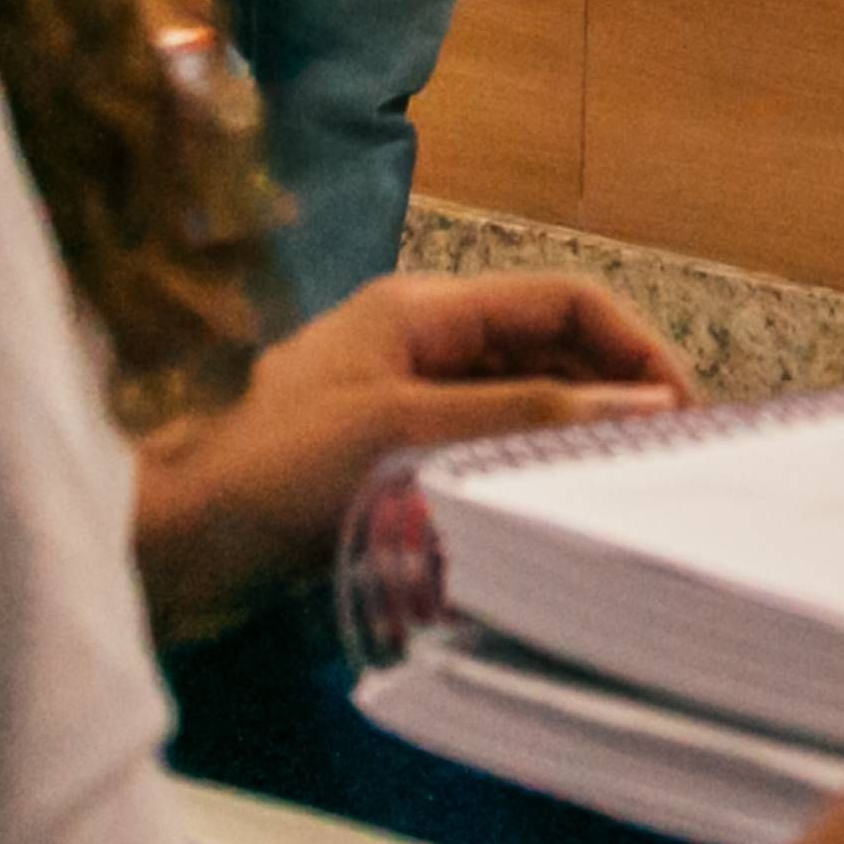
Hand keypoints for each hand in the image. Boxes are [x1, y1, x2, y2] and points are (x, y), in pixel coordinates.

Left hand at [129, 270, 688, 633]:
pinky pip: (479, 469)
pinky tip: (540, 531)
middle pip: (549, 357)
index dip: (636, 351)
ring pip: (518, 417)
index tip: (687, 417)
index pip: (566, 302)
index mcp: (423, 310)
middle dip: (613, 402)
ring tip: (614, 504)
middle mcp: (417, 350)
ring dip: (567, 451)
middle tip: (666, 470)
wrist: (156, 541)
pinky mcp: (383, 474)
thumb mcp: (402, 430)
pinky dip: (519, 491)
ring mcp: (401, 412)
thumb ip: (524, 413)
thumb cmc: (260, 467)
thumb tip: (643, 406)